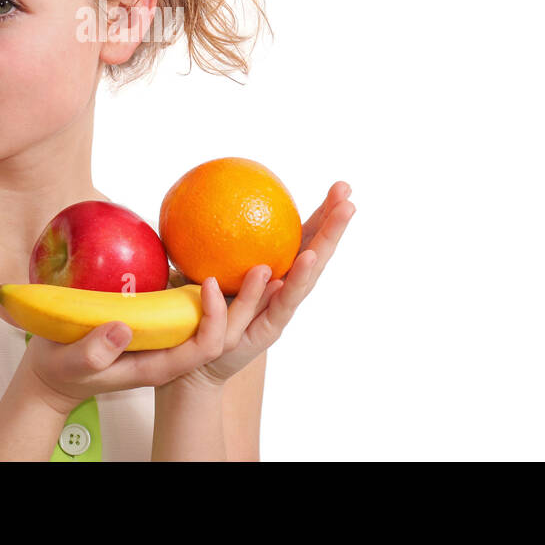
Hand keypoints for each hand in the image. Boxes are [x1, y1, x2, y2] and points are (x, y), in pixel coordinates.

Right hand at [20, 274, 237, 414]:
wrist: (55, 371)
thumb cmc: (61, 369)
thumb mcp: (72, 362)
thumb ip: (94, 350)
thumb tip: (123, 326)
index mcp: (157, 365)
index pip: (202, 347)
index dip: (213, 317)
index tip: (206, 282)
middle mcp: (168, 352)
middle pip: (219, 331)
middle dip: (245, 304)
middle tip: (262, 266)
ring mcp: (164, 338)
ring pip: (209, 318)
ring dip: (235, 294)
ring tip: (253, 261)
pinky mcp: (156, 322)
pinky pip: (189, 307)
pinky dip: (206, 288)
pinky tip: (210, 259)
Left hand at [171, 181, 356, 388]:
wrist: (194, 358)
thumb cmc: (200, 306)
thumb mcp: (204, 263)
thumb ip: (209, 238)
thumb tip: (200, 192)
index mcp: (278, 269)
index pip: (305, 236)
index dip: (324, 214)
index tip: (341, 187)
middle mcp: (285, 289)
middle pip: (315, 256)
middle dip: (334, 230)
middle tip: (349, 202)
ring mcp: (277, 312)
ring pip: (300, 286)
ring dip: (313, 262)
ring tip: (321, 244)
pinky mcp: (262, 334)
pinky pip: (264, 309)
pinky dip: (267, 291)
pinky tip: (267, 271)